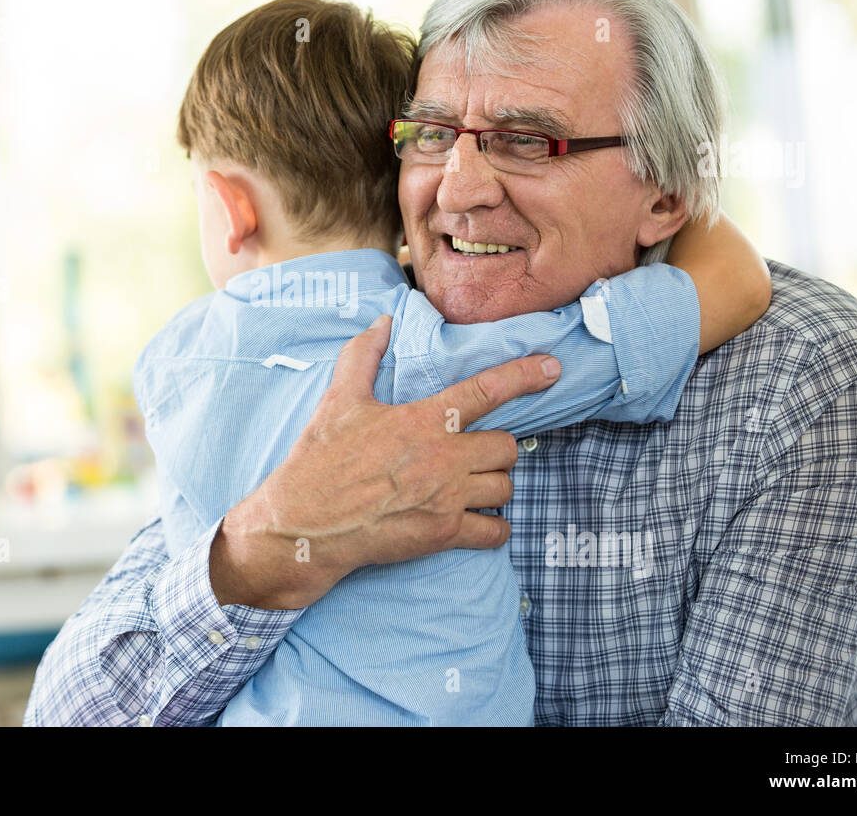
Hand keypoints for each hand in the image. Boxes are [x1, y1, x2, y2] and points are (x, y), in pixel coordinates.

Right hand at [209, 315, 561, 609]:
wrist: (304, 523)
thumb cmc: (319, 460)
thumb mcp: (338, 400)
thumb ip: (362, 356)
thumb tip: (380, 323)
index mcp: (422, 419)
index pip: (486, 390)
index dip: (524, 374)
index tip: (552, 367)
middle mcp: (442, 457)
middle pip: (507, 446)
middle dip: (497, 448)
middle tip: (475, 452)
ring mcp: (446, 498)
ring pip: (505, 487)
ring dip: (495, 485)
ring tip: (473, 485)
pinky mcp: (442, 534)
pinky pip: (495, 531)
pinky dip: (494, 528)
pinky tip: (480, 523)